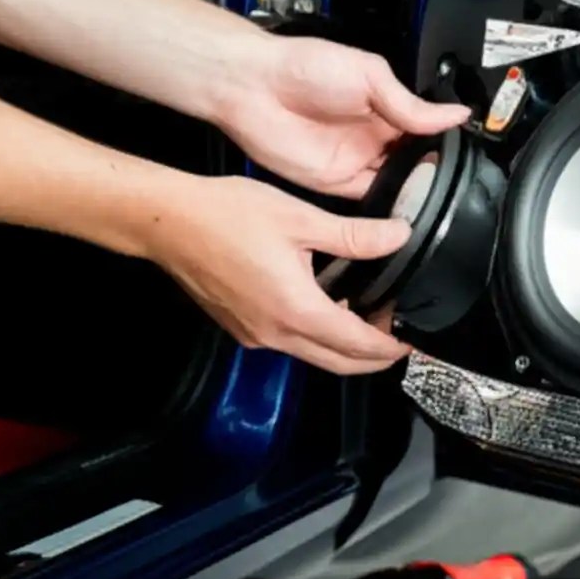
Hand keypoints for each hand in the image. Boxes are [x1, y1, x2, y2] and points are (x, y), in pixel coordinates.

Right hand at [147, 174, 414, 374]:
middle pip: (339, 363)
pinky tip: (327, 304)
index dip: (391, 346)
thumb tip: (399, 236)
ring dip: (345, 346)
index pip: (358, 345)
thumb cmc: (226, 215)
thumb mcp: (300, 218)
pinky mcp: (242, 328)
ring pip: (315, 356)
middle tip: (399, 335)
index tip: (413, 340)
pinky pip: (291, 343)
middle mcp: (276, 334)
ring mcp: (256, 335)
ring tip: (369, 313)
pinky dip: (317, 335)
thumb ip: (354, 235)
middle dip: (374, 357)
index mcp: (297, 311)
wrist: (166, 222)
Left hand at [219, 36, 469, 197]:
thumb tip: (454, 114)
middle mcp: (373, 136)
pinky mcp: (334, 182)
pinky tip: (404, 207)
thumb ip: (410, 105)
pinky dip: (386, 205)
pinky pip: (368, 198)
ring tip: (435, 197)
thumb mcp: (370, 76)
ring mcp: (354, 160)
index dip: (443, 143)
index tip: (464, 154)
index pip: (424, 130)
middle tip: (453, 181)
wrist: (254, 87)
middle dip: (432, 171)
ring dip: (412, 190)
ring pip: (394, 183)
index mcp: (386, 106)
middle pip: (413, 161)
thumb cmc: (305, 67)